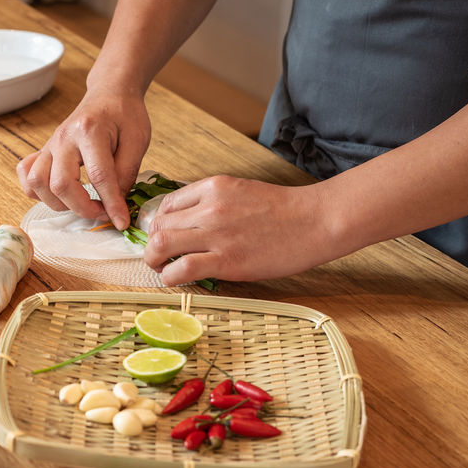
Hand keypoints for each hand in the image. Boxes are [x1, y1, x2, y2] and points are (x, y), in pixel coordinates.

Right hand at [17, 86, 149, 230]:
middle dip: (83, 208)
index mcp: (89, 130)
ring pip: (38, 183)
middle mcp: (63, 138)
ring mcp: (49, 145)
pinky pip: (26, 176)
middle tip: (102, 212)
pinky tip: (57, 194)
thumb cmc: (124, 115)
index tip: (121, 222)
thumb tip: (115, 204)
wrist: (109, 94)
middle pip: (61, 184)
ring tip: (80, 203)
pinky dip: (37, 191)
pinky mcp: (43, 151)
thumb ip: (126, 172)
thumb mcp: (137, 141)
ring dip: (58, 203)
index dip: (111, 204)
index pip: (99, 177)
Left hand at [143, 175, 335, 284]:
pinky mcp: (226, 260)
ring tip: (161, 269)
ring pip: (162, 245)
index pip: (167, 204)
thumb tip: (188, 221)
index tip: (163, 236)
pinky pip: (181, 270)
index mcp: (213, 187)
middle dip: (152, 244)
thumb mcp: (241, 191)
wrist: (315, 221)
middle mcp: (210, 208)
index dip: (159, 224)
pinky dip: (170, 277)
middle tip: (158, 257)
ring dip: (153, 260)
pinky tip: (175, 280)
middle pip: (159, 225)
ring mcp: (217, 234)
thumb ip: (213, 201)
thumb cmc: (283, 210)